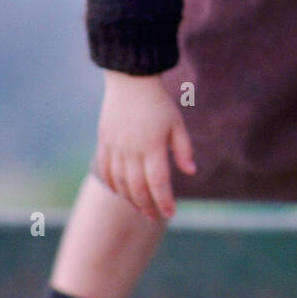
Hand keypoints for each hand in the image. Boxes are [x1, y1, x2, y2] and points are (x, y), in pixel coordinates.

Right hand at [96, 70, 196, 222]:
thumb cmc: (159, 103)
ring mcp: (116, 147)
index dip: (164, 201)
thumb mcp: (177, 124)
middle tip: (157, 217)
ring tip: (141, 209)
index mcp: (153, 146)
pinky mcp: (105, 142)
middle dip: (148, 207)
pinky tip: (120, 192)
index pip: (158, 182)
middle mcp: (132, 150)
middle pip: (138, 188)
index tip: (171, 212)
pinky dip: (112, 184)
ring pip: (120, 183)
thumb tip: (191, 172)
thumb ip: (183, 149)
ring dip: (131, 199)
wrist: (130, 80)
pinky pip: (105, 170)